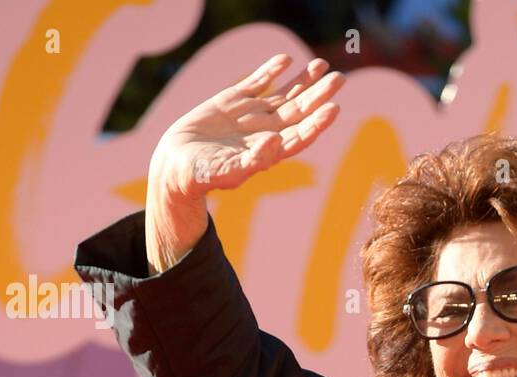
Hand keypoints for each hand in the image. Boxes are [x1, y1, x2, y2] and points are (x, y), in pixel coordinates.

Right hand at [145, 53, 345, 272]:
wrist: (177, 164)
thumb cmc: (202, 176)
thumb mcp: (226, 172)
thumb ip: (252, 160)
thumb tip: (277, 142)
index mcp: (269, 152)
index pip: (300, 135)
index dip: (318, 123)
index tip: (334, 108)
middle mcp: (266, 132)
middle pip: (299, 111)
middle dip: (319, 95)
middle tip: (339, 79)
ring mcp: (251, 114)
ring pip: (284, 94)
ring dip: (304, 80)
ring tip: (322, 65)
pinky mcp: (233, 100)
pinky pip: (257, 83)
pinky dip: (270, 71)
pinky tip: (285, 60)